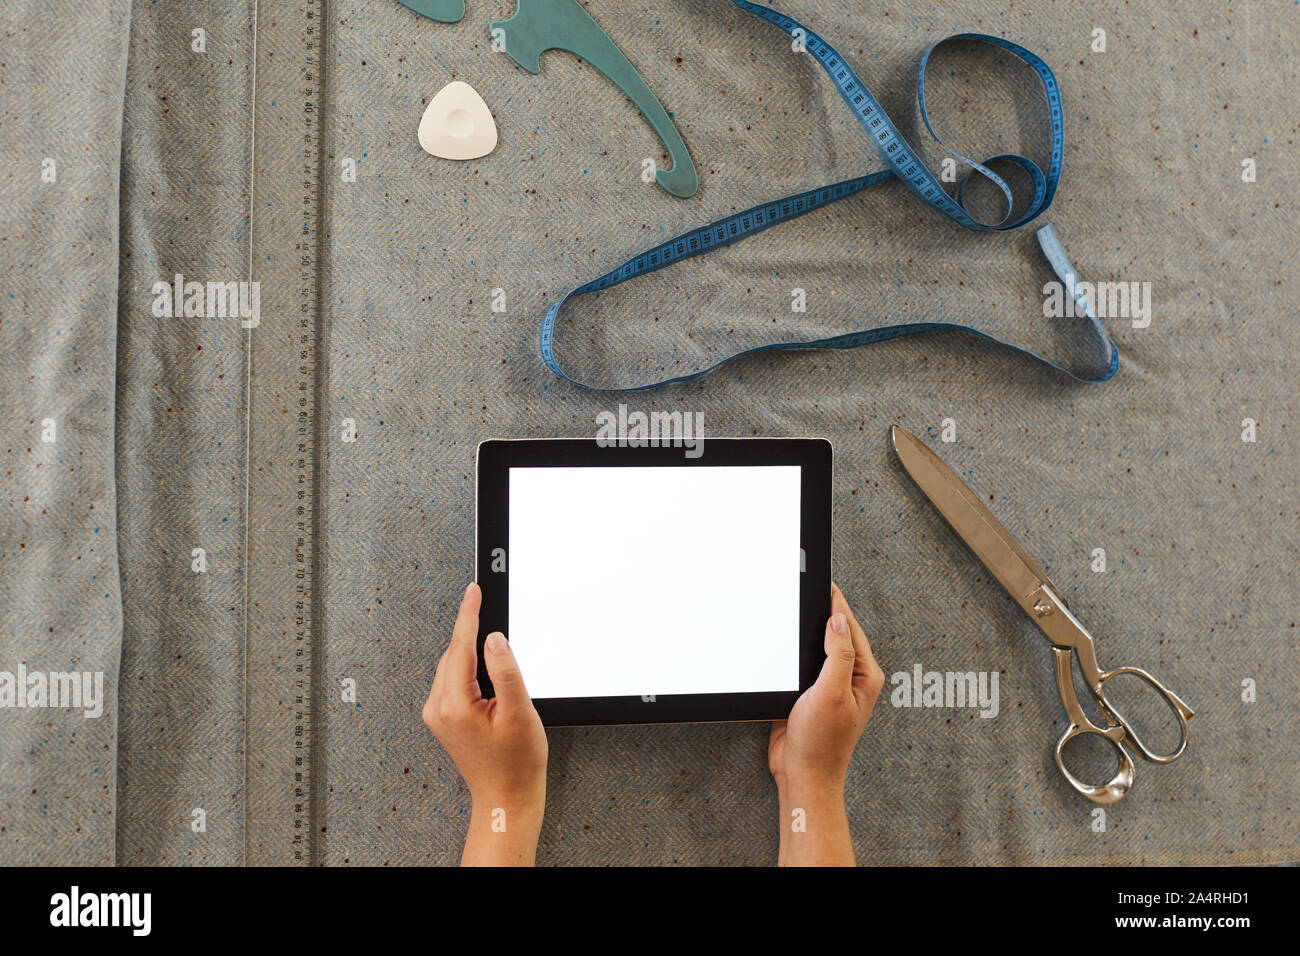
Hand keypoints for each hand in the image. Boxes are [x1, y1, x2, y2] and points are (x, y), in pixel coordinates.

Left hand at [422, 582, 546, 864]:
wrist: (506, 796)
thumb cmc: (516, 763)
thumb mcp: (519, 712)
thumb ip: (506, 671)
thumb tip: (493, 639)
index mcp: (454, 704)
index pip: (461, 646)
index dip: (469, 614)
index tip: (474, 591)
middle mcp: (439, 708)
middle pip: (454, 652)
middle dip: (470, 628)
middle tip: (485, 601)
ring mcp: (439, 714)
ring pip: (453, 664)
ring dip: (469, 647)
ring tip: (490, 634)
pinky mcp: (444, 718)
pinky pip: (453, 679)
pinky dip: (467, 664)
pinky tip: (483, 664)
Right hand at [768, 583, 883, 864]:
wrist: (803, 774)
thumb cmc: (821, 742)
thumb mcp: (831, 692)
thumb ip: (836, 654)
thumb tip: (837, 620)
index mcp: (864, 674)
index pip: (850, 627)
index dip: (836, 603)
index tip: (825, 582)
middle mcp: (851, 678)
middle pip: (837, 633)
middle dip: (824, 612)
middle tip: (810, 587)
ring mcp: (832, 685)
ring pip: (821, 647)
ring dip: (810, 631)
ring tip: (802, 605)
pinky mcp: (813, 694)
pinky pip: (807, 663)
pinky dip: (798, 650)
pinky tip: (789, 642)